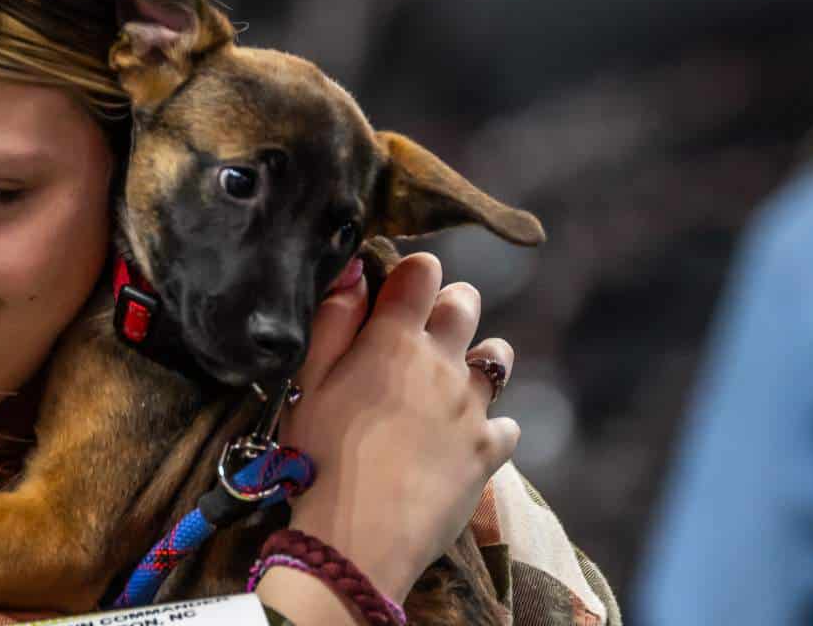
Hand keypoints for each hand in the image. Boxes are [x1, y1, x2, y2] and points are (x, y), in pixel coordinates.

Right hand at [277, 252, 519, 602]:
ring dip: (478, 359)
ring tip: (450, 384)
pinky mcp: (488, 451)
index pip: (423, 272)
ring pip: (497, 357)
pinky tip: (463, 441)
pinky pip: (506, 424)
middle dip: (448, 306)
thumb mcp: (306, 384)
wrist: (353, 542)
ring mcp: (471, 407)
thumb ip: (333, 320)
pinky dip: (490, 427)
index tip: (397, 294)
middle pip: (466, 302)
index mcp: (394, 340)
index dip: (412, 275)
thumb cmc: (316, 460)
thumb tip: (355, 270)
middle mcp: (442, 363)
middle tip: (421, 336)